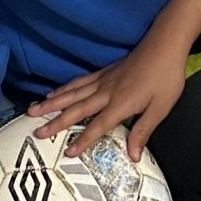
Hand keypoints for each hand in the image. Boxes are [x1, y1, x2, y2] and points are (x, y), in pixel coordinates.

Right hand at [28, 33, 187, 160]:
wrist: (165, 44)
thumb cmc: (166, 76)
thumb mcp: (160, 108)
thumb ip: (143, 131)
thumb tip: (133, 155)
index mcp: (120, 103)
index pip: (98, 126)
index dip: (83, 140)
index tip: (68, 152)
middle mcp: (106, 92)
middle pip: (76, 109)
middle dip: (55, 121)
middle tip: (36, 131)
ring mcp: (103, 80)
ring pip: (72, 93)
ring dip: (52, 103)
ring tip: (34, 110)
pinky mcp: (104, 71)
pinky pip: (79, 81)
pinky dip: (64, 88)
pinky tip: (55, 92)